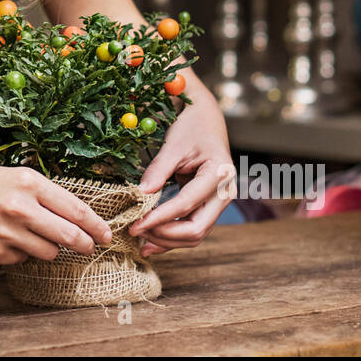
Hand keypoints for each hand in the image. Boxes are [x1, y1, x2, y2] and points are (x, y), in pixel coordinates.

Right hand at [0, 162, 113, 264]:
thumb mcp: (17, 177)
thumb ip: (46, 196)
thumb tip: (79, 219)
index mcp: (29, 183)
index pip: (76, 210)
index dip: (96, 226)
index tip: (106, 234)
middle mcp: (20, 208)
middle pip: (70, 236)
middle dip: (85, 244)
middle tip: (90, 246)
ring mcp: (7, 233)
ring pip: (49, 252)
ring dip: (49, 247)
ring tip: (31, 233)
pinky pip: (23, 259)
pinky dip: (21, 252)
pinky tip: (6, 237)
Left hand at [129, 90, 233, 255]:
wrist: (206, 119)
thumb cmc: (191, 127)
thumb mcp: (173, 145)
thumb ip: (158, 170)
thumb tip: (140, 195)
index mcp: (219, 174)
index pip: (186, 204)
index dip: (159, 218)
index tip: (135, 225)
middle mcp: (224, 192)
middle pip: (196, 228)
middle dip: (164, 235)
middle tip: (136, 232)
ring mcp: (219, 201)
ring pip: (195, 234)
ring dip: (167, 241)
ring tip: (140, 240)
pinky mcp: (209, 205)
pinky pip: (192, 226)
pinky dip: (172, 236)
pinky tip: (151, 241)